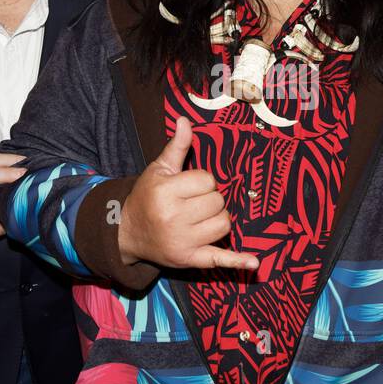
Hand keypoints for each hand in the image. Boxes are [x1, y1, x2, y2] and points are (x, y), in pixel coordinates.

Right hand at [116, 117, 259, 270]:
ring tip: (198, 220)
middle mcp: (174, 217)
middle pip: (218, 201)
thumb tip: (184, 120)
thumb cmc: (147, 197)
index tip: (187, 188)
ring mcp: (182, 241)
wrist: (128, 232)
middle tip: (190, 204)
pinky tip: (254, 264)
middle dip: (209, 200)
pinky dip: (237, 262)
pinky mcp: (189, 260)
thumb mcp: (158, 170)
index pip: (207, 180)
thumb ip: (176, 146)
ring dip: (217, 220)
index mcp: (166, 192)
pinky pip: (219, 260)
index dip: (201, 182)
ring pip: (224, 224)